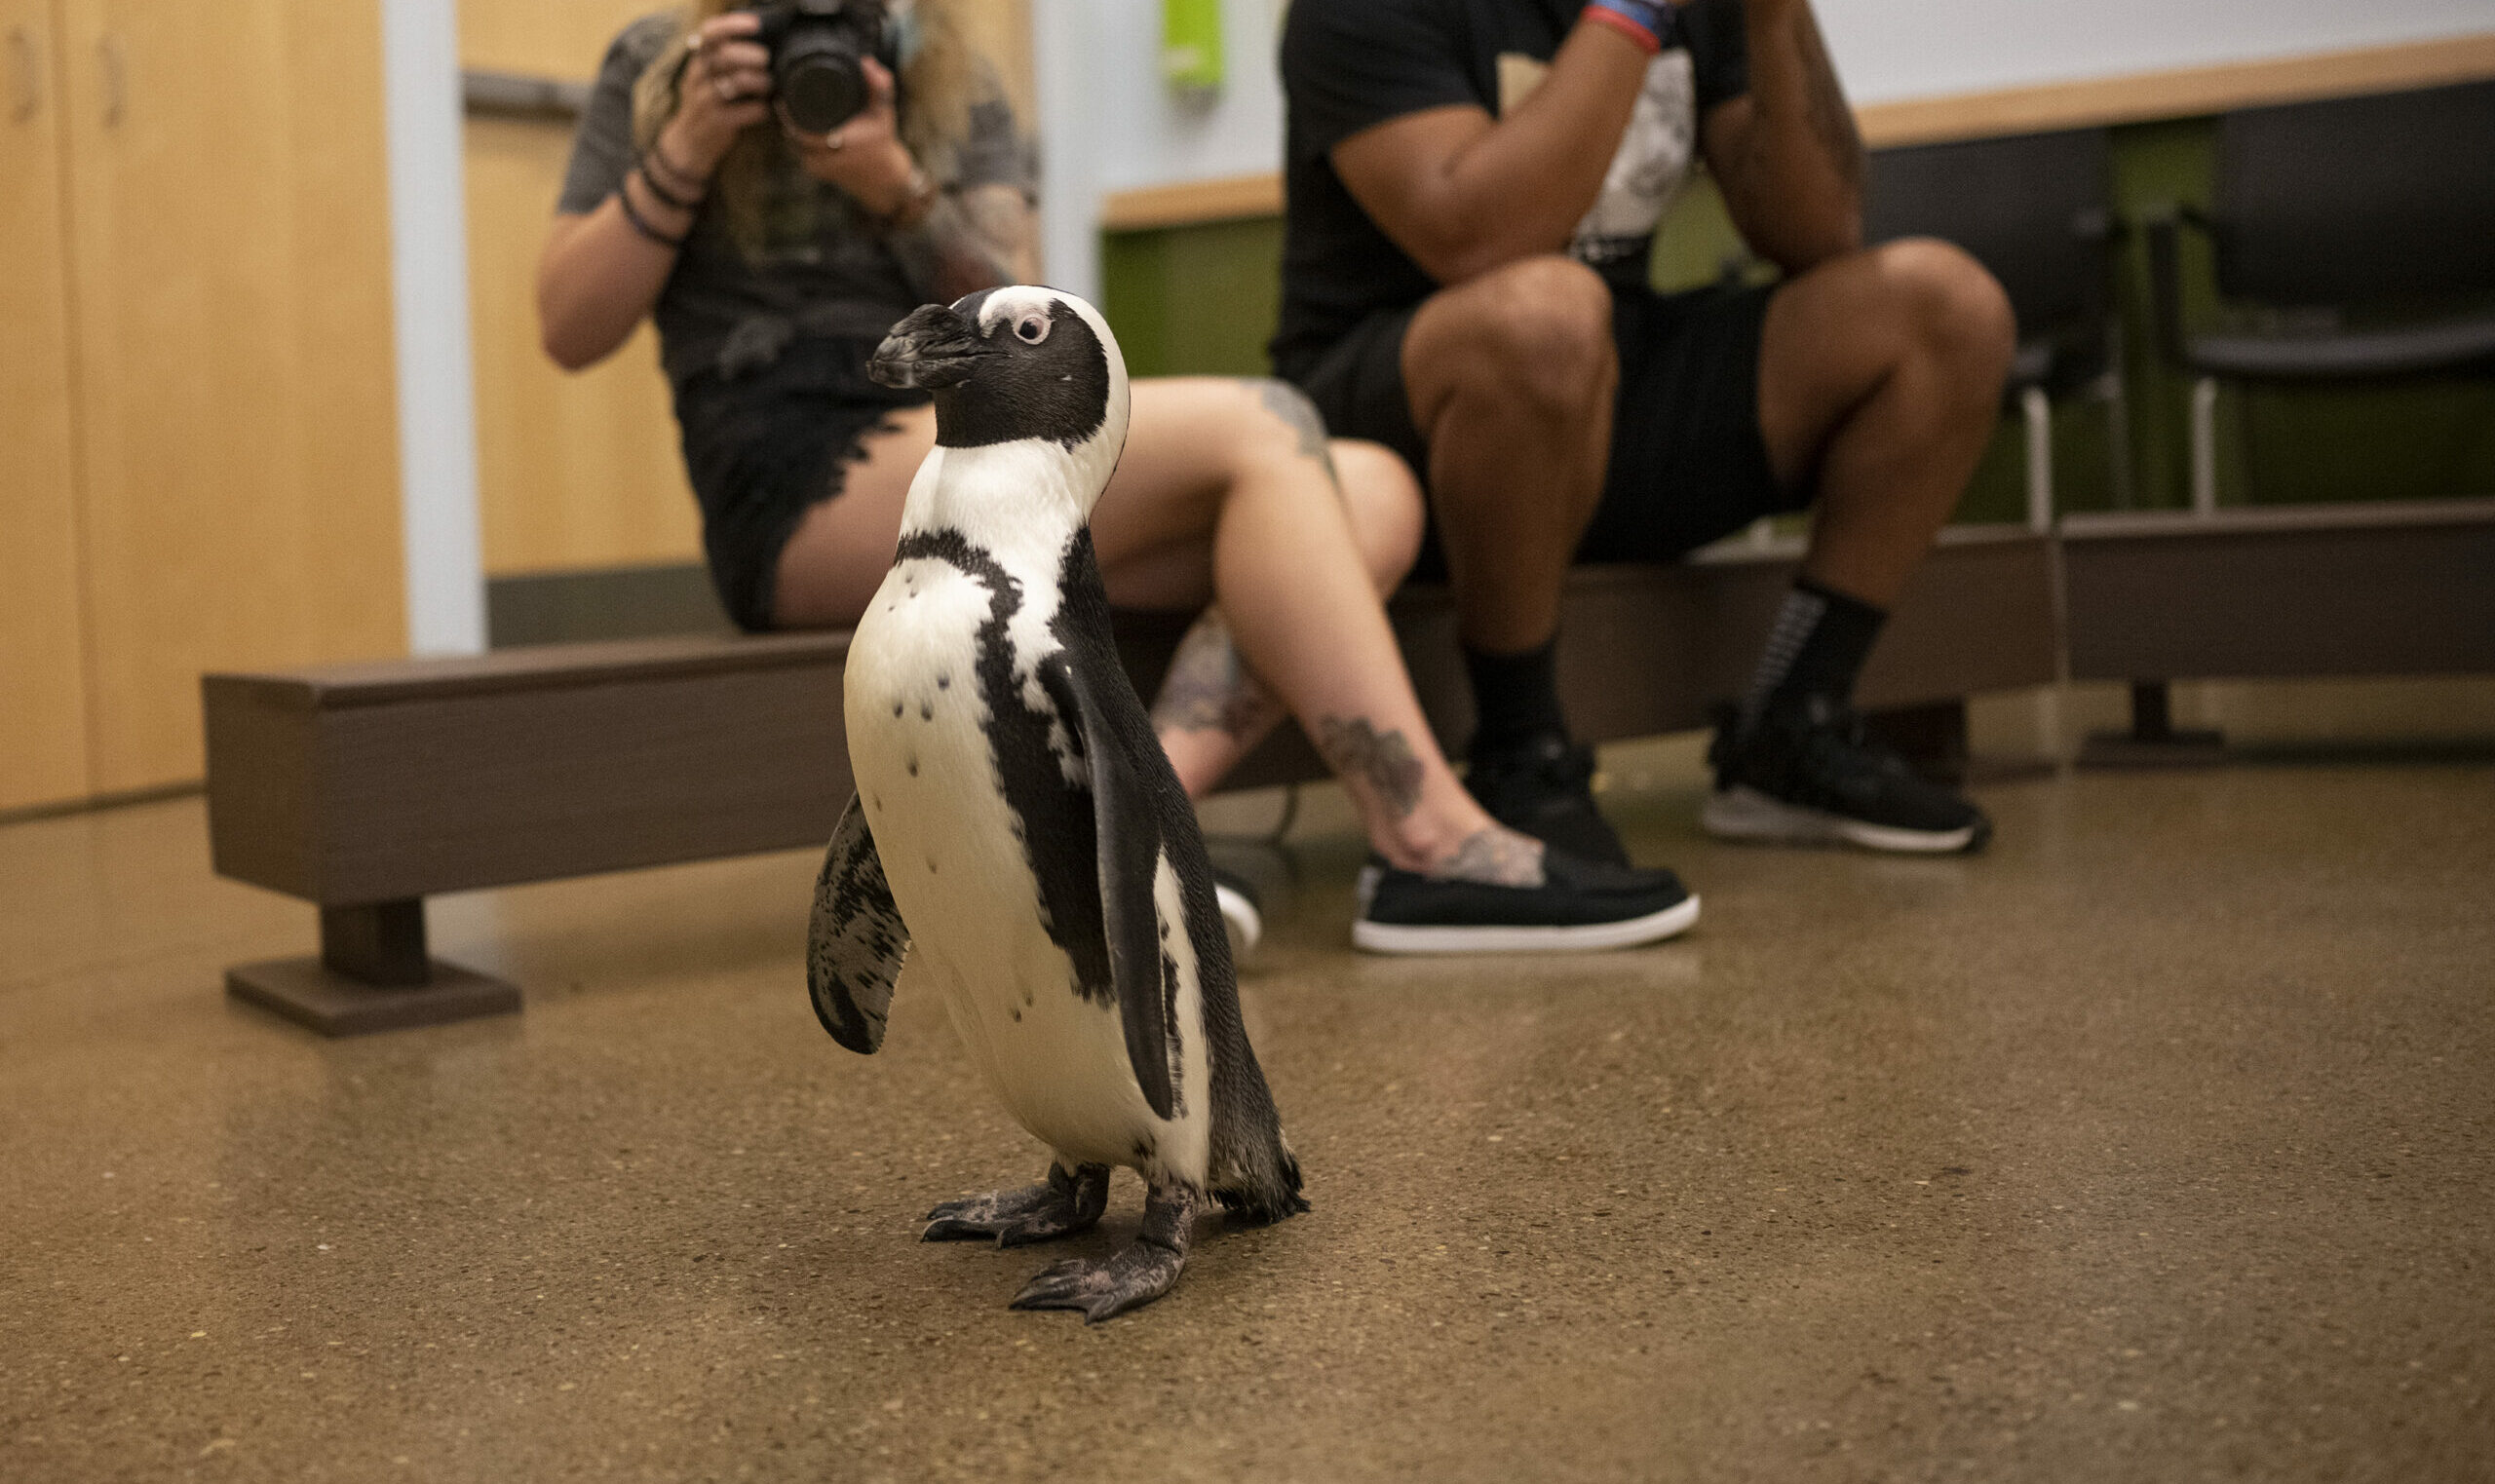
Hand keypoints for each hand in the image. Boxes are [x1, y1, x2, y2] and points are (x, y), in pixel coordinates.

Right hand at [656, 13, 772, 183]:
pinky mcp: (717, 122)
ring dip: (759, 80)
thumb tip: (763, 44)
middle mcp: (699, 77)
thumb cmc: (707, 103)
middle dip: (751, 54)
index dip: (732, 26)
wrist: (688, 142)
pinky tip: (765, 109)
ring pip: (735, 82)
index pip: (710, 34)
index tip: (755, 25)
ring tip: (769, 83)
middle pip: (725, 56)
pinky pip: (743, 112)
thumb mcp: (706, 77)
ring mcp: (706, 100)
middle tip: (767, 58)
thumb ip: (724, 60)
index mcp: (698, 61)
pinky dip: (759, 109)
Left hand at [785, 57, 916, 215]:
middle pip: (794, 137)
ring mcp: (820, 169)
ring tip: (788, 111)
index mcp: (841, 142)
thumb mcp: (884, 112)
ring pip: (794, 146)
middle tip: (782, 100)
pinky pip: (800, 152)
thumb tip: (867, 62)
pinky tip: (796, 127)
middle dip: (787, 119)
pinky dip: (797, 141)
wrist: (885, 178)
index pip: (802, 131)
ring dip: (791, 130)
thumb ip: (879, 86)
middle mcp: (827, 158)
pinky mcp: (817, 173)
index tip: (783, 98)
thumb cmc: (883, 141)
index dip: (789, 116)